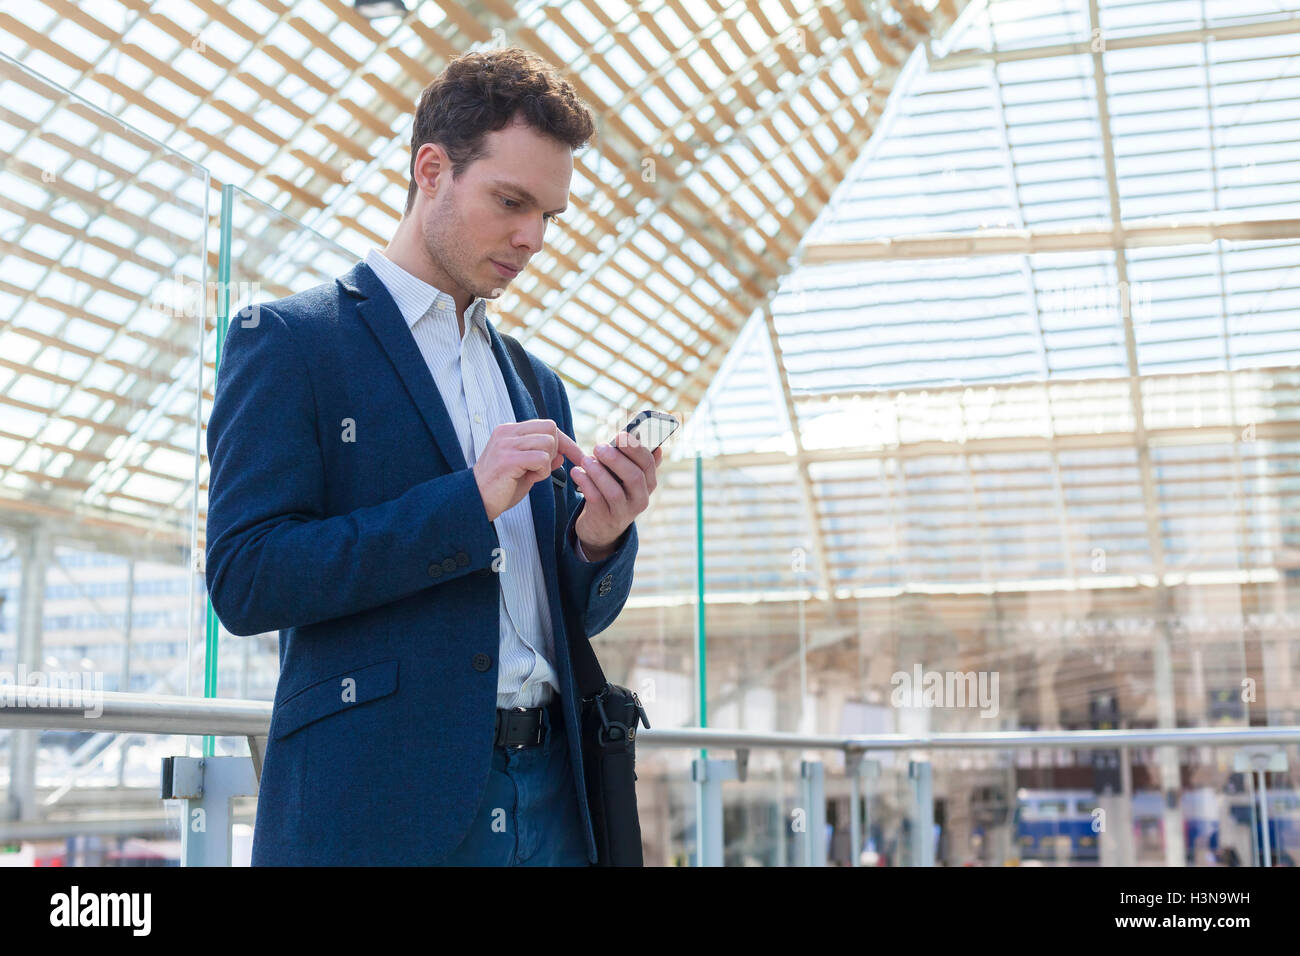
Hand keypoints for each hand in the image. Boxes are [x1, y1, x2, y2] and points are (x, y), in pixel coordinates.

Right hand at [473, 419, 584, 521]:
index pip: (546, 425)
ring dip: (547, 463)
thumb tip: (562, 452)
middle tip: (542, 468)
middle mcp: (507, 433)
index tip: (578, 457)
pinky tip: (529, 479)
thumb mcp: (525, 471)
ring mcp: (506, 444)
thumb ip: (541, 459)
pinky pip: (541, 459)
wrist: (475, 503)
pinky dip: (542, 472)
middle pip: (551, 428)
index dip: (566, 442)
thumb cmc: (499, 489)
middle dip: (556, 450)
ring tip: (531, 475)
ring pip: (548, 442)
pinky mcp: (508, 459)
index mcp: (509, 431)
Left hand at [570, 429, 661, 556]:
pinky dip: (585, 484)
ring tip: (585, 460)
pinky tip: (576, 472)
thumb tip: (657, 446)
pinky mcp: (604, 519)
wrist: (601, 526)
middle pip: (634, 477)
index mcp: (648, 484)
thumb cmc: (614, 492)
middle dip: (616, 459)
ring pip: (614, 491)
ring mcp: (623, 512)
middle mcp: (640, 499)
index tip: (621, 435)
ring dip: (598, 472)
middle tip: (598, 447)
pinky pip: (595, 500)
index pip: (648, 464)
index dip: (635, 448)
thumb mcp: (627, 479)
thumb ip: (638, 462)